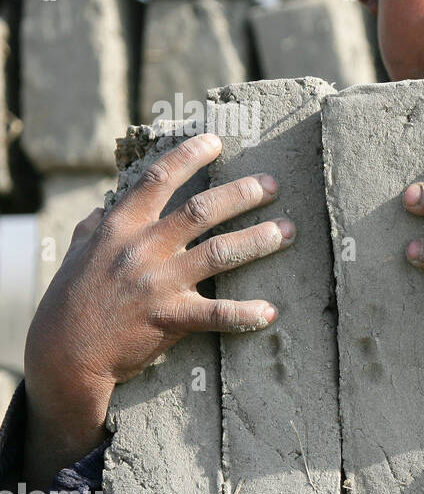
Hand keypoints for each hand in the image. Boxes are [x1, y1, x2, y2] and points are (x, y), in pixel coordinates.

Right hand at [22, 133, 295, 485]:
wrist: (64, 352)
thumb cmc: (72, 298)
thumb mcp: (80, 251)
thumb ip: (99, 224)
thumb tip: (110, 203)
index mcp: (120, 227)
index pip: (157, 179)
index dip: (187, 156)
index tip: (215, 141)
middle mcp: (142, 248)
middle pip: (201, 210)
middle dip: (242, 194)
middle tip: (273, 184)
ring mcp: (158, 282)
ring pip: (219, 252)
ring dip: (258, 240)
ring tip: (288, 231)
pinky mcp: (170, 318)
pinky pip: (216, 314)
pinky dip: (245, 314)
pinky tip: (270, 313)